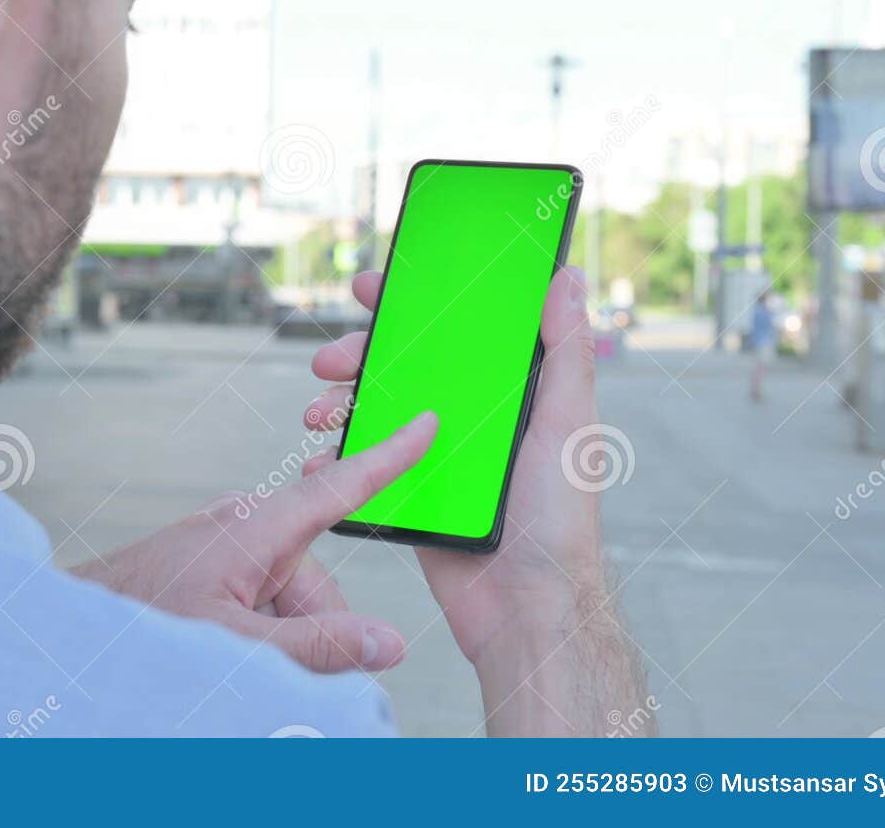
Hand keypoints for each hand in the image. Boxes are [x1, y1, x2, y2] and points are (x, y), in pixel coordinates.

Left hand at [70, 412, 439, 674]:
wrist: (71, 623)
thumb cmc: (140, 622)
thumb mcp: (234, 642)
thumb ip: (316, 646)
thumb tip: (390, 643)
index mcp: (258, 527)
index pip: (341, 488)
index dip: (390, 456)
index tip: (427, 420)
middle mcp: (249, 526)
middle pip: (318, 584)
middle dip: (310, 632)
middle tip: (271, 670)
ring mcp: (229, 545)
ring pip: (290, 601)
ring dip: (277, 640)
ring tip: (227, 662)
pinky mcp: (214, 563)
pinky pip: (261, 600)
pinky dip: (256, 632)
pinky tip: (221, 653)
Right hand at [305, 267, 647, 734]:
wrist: (525, 607)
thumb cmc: (558, 519)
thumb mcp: (569, 424)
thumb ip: (567, 352)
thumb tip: (567, 277)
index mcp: (506, 397)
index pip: (455, 333)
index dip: (412, 306)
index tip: (373, 287)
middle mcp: (470, 421)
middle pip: (402, 370)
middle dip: (358, 357)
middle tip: (327, 360)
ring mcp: (437, 459)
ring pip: (377, 415)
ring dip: (339, 406)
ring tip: (316, 412)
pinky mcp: (413, 497)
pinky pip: (367, 468)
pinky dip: (337, 458)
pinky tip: (319, 458)